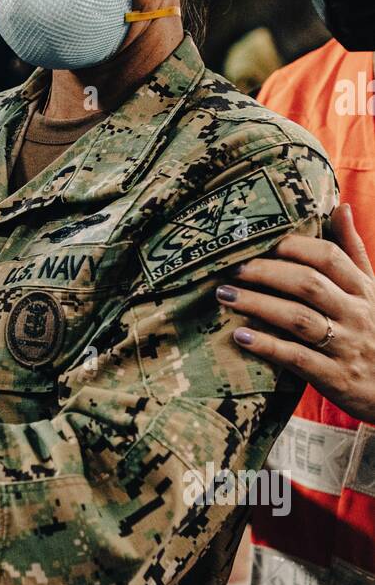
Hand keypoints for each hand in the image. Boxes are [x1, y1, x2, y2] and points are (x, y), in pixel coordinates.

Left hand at [216, 203, 374, 422]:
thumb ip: (354, 252)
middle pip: (308, 284)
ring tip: (225, 295)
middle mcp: (357, 315)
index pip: (330, 258)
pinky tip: (240, 336)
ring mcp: (346, 347)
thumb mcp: (373, 291)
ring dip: (257, 304)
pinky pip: (296, 358)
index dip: (294, 246)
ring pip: (298, 319)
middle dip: (266, 273)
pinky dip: (267, 346)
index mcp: (364, 290)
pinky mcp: (334, 378)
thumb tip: (341, 207)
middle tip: (232, 268)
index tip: (263, 242)